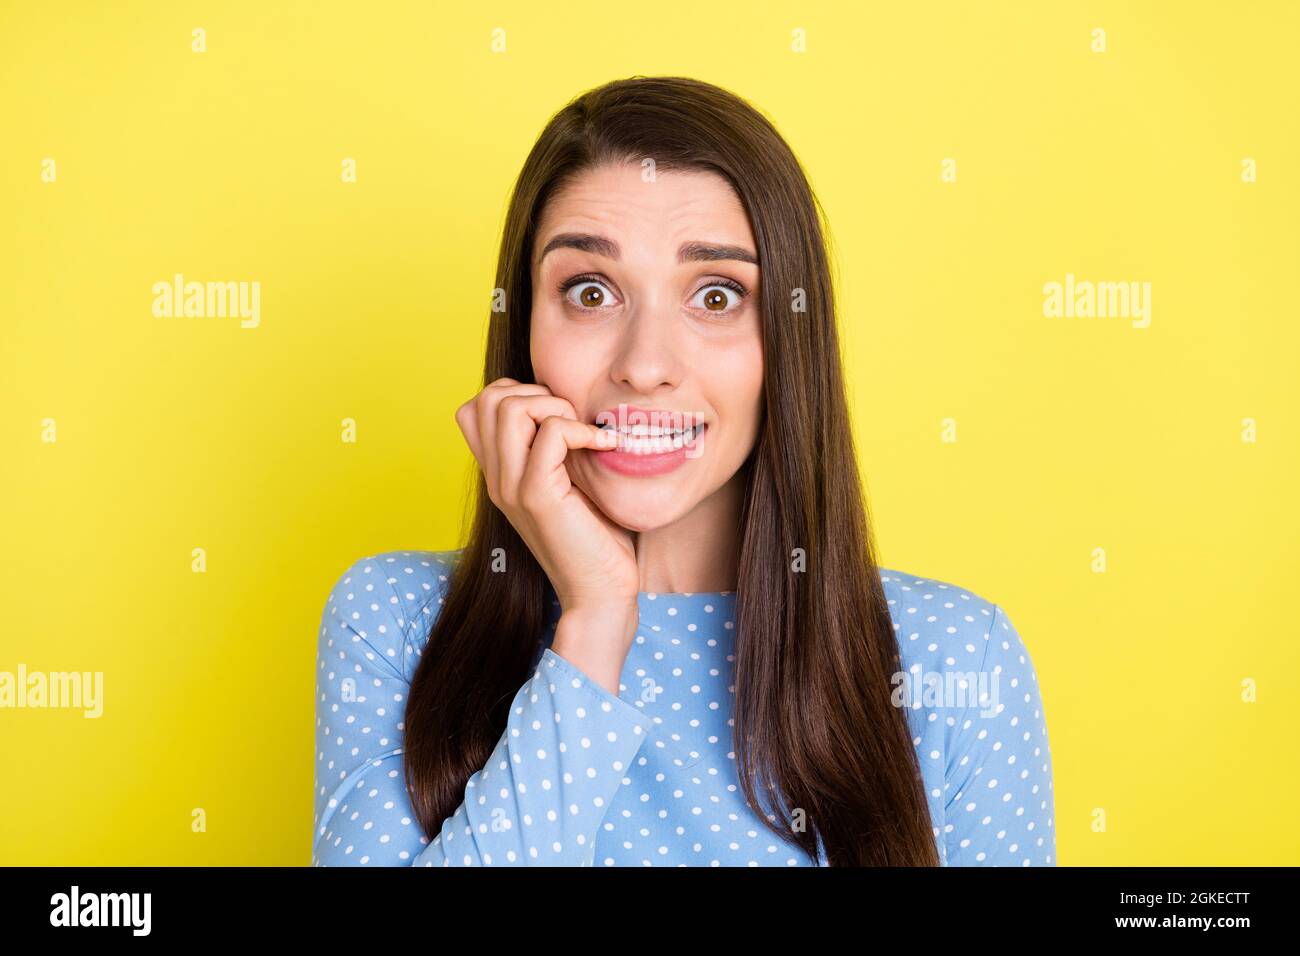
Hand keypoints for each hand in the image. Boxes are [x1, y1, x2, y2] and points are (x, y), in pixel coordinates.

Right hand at [455, 378, 638, 616]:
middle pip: (488, 398)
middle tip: (573, 422)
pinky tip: (606, 448)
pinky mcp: (537, 496)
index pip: (475, 407)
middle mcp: (496, 478)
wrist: (598, 595)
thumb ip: (558, 450)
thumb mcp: (570, 484)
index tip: (557, 417)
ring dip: (556, 407)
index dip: (515, 394)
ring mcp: (511, 487)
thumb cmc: (596, 540)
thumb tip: (573, 403)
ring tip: (584, 434)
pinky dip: (584, 430)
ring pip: (510, 407)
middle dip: (537, 393)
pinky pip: (552, 433)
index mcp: (500, 474)